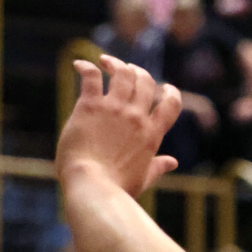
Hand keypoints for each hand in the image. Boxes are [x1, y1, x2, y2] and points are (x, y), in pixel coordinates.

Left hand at [56, 55, 181, 197]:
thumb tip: (172, 163)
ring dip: (116, 63)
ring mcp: (114, 109)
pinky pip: (91, 76)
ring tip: (106, 62)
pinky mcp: (90, 106)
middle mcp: (136, 117)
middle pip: (145, 82)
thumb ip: (158, 167)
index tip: (165, 87)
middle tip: (128, 70)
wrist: (92, 188)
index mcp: (152, 135)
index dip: (170, 92)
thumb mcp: (143, 178)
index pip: (171, 105)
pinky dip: (86, 67)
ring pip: (122, 72)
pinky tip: (79, 65)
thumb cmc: (117, 190)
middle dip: (139, 72)